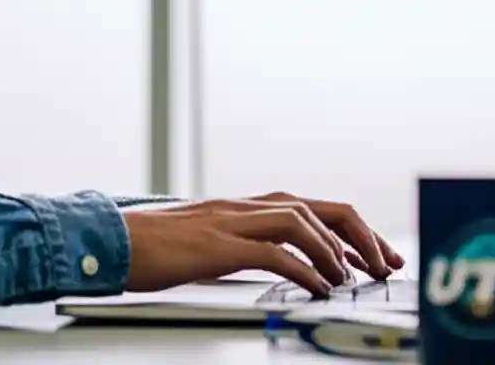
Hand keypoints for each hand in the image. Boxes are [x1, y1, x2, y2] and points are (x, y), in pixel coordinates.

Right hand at [121, 191, 403, 296]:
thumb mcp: (209, 242)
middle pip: (320, 207)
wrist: (110, 241)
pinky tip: (319, 287)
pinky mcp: (217, 245)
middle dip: (360, 235)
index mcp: (246, 206)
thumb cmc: (154, 247)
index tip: (378, 255)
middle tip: (384, 264)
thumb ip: (244, 245)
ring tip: (353, 277)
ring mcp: (231, 222)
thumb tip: (285, 265)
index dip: (353, 229)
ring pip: (302, 220)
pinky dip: (304, 268)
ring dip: (335, 249)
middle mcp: (245, 206)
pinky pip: (273, 252)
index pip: (314, 207)